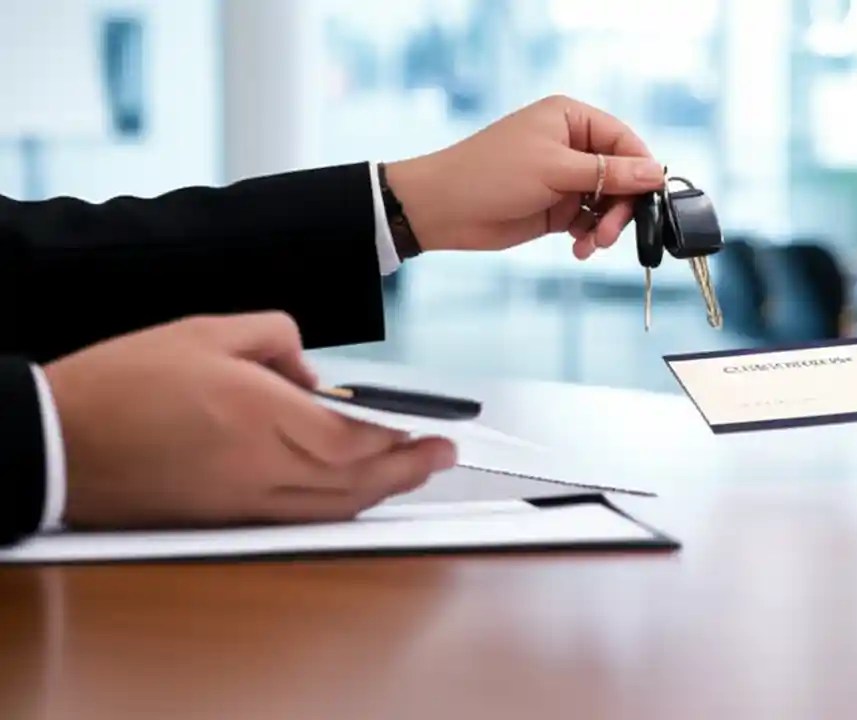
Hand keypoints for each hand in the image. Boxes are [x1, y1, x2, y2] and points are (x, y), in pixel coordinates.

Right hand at [44, 312, 456, 528]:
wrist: (58, 441)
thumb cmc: (125, 381)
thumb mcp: (206, 330)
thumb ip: (276, 339)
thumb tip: (317, 373)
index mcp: (257, 413)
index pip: (351, 438)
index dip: (399, 439)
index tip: (432, 430)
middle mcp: (259, 465)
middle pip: (353, 480)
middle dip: (408, 469)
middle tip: (445, 455)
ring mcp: (243, 500)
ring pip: (332, 506)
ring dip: (382, 492)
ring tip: (415, 473)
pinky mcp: (226, 518)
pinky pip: (300, 518)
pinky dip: (339, 507)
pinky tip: (356, 492)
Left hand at [385, 94, 666, 259]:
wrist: (445, 209)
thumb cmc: (491, 174)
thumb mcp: (556, 170)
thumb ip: (609, 172)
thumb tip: (656, 172)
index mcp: (572, 119)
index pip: (624, 140)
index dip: (641, 169)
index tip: (652, 198)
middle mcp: (572, 145)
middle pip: (621, 176)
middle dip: (621, 207)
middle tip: (609, 233)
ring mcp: (564, 177)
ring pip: (608, 203)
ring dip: (606, 227)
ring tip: (593, 244)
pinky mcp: (557, 207)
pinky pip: (589, 222)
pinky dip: (590, 237)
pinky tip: (579, 249)